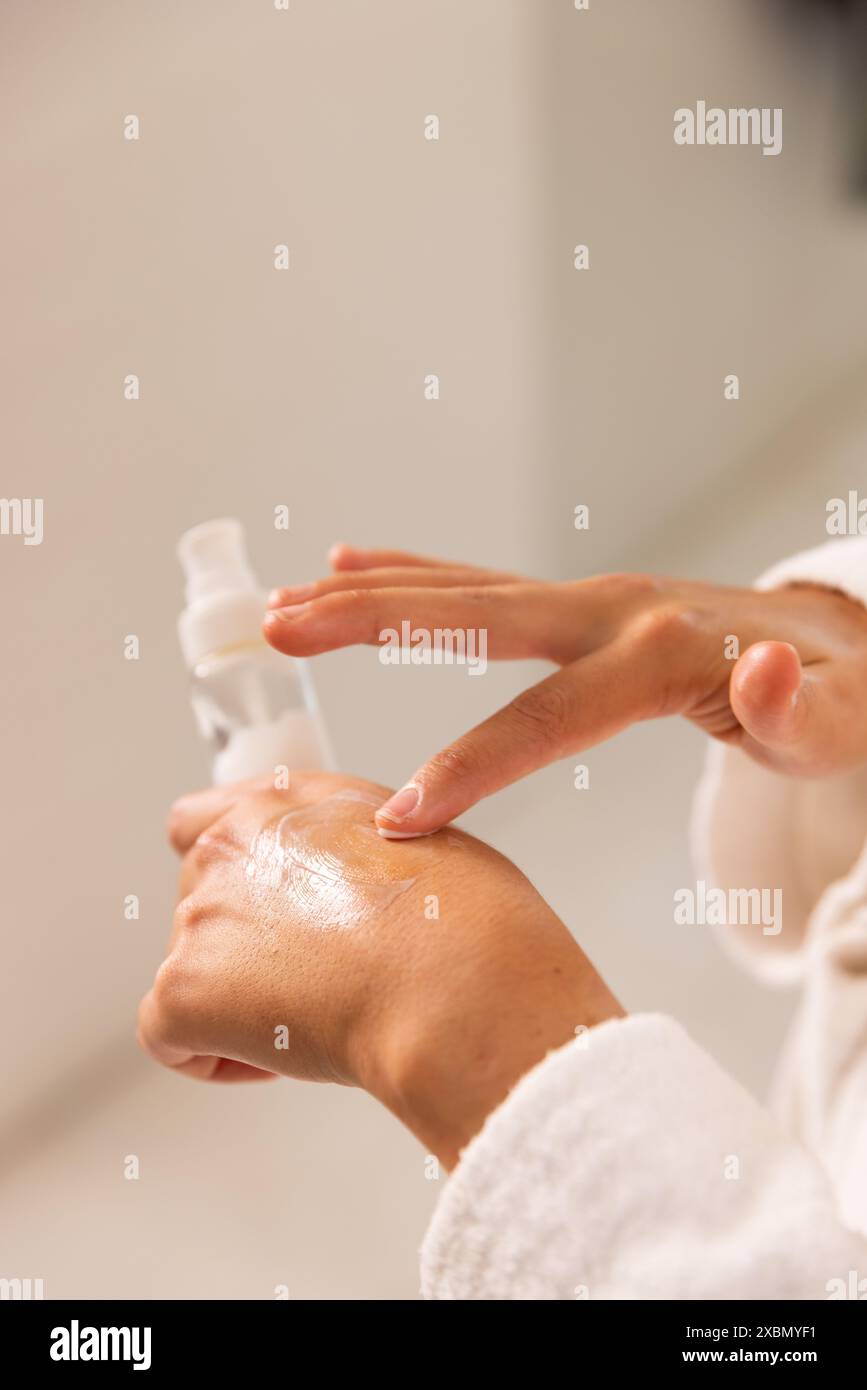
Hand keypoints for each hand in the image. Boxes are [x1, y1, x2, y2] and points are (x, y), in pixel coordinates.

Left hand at [138, 771, 621, 1167]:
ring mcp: (200, 913)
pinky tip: (279, 1061)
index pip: (204, 822)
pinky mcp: (182, 986)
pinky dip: (212, 1057)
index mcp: (289, 802)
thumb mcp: (424, 841)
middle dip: (243, 945)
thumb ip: (359, 851)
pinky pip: (168, 1036)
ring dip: (238, 1000)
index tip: (267, 912)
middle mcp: (234, 843)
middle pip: (199, 902)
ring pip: (189, 969)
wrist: (456, 984)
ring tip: (319, 1020)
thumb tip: (357, 888)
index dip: (233, 874)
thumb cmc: (471, 925)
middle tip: (316, 980)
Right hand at [263, 544, 866, 836]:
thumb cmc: (837, 696)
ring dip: (369, 594)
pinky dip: (411, 572)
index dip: (472, 766)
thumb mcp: (841, 720)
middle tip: (281, 633)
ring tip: (284, 606)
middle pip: (473, 611)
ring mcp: (589, 597)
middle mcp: (610, 610)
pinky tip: (353, 566)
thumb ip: (799, 710)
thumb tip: (757, 671)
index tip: (400, 818)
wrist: (836, 640)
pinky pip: (478, 582)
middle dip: (372, 624)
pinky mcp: (579, 602)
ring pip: (460, 587)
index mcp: (661, 654)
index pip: (548, 715)